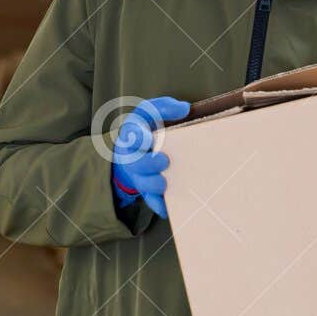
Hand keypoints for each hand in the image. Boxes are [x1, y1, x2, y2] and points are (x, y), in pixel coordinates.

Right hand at [111, 96, 188, 218]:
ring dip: (153, 184)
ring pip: (141, 182)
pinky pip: (149, 199)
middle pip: (135, 163)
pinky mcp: (144, 187)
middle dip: (148, 163)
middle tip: (164, 161)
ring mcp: (137, 173)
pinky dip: (157, 204)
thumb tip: (185, 109)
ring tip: (165, 183)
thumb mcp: (151, 111)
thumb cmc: (146, 126)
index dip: (138, 139)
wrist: (132, 148)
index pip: (132, 136)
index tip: (148, 140)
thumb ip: (165, 106)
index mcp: (132, 134)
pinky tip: (166, 209)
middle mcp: (131, 155)